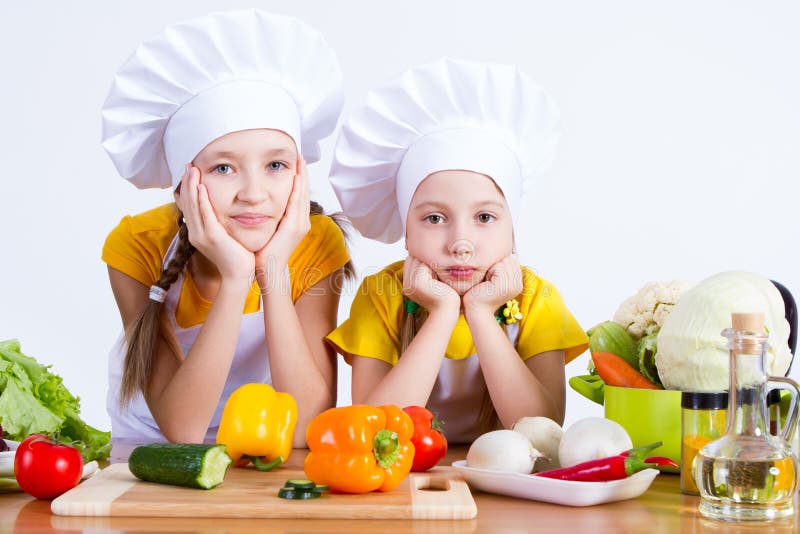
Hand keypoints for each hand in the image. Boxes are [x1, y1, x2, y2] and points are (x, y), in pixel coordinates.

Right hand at [174, 164, 253, 280]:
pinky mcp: (211, 237)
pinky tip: (200, 187)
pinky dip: (201, 200)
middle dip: (187, 183)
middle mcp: (196, 233)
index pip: (190, 207)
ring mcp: (202, 235)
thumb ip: (220, 224)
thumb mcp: (225, 236)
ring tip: (192, 170)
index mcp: (198, 233)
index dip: (188, 189)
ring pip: (193, 206)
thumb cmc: (237, 256)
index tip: (190, 173)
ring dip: (192, 187)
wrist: (239, 274)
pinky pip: (204, 215)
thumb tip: (223, 212)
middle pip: (188, 203)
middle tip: (188, 165)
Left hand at [254, 156, 310, 290]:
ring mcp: (300, 224)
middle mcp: (302, 221)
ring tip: (300, 160)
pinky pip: (297, 202)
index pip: (300, 195)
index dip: (300, 179)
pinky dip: (298, 188)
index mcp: (297, 222)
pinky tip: (296, 176)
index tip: (296, 164)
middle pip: (304, 192)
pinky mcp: (294, 227)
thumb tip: (262, 205)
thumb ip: (271, 217)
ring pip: (303, 194)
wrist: (268, 269)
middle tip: (300, 155)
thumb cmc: (265, 252)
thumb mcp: (270, 230)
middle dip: (303, 173)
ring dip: (302, 176)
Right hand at [402, 256, 459, 313]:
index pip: (410, 261)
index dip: (423, 261)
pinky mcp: (418, 282)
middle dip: (425, 261)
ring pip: (417, 260)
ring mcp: (411, 283)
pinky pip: (423, 264)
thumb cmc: (444, 296)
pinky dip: (433, 266)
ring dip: (430, 263)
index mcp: (408, 286)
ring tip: (439, 277)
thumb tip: (424, 255)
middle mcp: (406, 285)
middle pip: (412, 259)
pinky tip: (440, 278)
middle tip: (438, 275)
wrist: (447, 310)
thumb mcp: (432, 282)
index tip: (434, 273)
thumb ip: (424, 272)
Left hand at [463, 255, 522, 316]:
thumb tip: (511, 255)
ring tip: (488, 283)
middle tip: (489, 281)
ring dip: (492, 269)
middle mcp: (518, 286)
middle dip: (497, 266)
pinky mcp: (504, 286)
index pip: (513, 261)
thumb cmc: (481, 293)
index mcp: (517, 284)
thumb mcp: (495, 279)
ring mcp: (512, 286)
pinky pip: (499, 267)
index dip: (500, 265)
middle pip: (510, 260)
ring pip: (504, 262)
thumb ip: (504, 269)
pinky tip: (486, 284)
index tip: (493, 279)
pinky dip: (490, 272)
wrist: (475, 310)